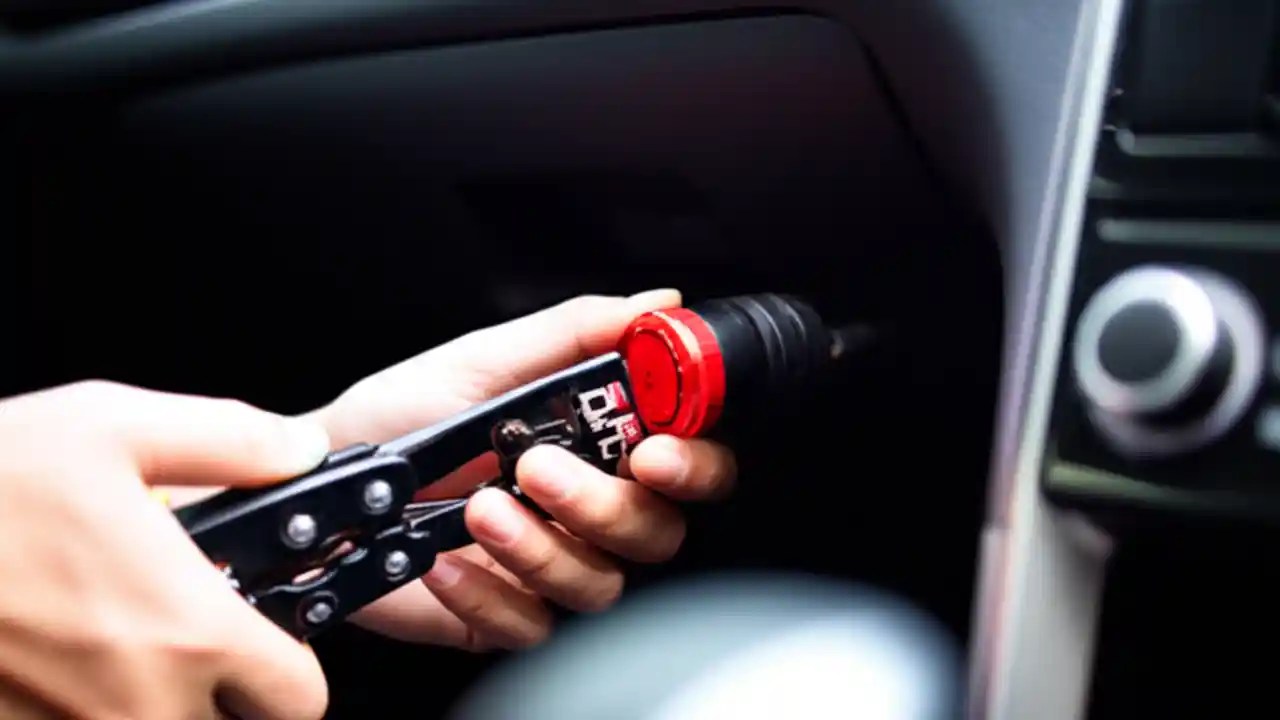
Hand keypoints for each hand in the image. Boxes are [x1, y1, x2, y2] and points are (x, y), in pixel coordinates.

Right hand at [0, 381, 332, 719]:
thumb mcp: (109, 427)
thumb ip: (229, 443)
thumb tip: (298, 453)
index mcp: (184, 632)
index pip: (299, 700)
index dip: (291, 675)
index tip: (266, 646)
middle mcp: (136, 709)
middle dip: (225, 698)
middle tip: (185, 644)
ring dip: (149, 705)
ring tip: (110, 644)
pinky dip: (81, 709)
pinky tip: (56, 663)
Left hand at [307, 289, 737, 650]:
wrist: (323, 483)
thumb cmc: (401, 416)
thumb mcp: (483, 359)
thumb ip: (574, 332)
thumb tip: (656, 304)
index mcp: (597, 442)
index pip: (687, 459)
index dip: (693, 460)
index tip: (656, 450)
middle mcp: (584, 508)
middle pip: (657, 530)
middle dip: (606, 504)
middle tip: (540, 468)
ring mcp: (548, 565)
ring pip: (600, 583)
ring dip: (541, 547)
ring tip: (477, 507)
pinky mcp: (503, 616)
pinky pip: (530, 625)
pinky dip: (486, 593)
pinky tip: (444, 559)